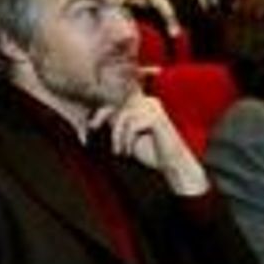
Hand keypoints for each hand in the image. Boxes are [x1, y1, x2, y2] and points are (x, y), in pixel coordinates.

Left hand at [91, 93, 207, 195]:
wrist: (171, 164)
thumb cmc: (150, 151)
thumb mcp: (127, 134)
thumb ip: (116, 122)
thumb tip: (98, 113)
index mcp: (143, 102)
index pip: (117, 99)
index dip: (102, 110)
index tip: (92, 125)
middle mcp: (149, 101)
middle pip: (118, 104)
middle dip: (105, 119)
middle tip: (102, 136)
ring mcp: (154, 108)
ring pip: (123, 117)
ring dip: (117, 137)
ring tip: (120, 152)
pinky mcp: (156, 118)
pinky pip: (131, 126)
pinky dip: (126, 141)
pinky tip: (128, 152)